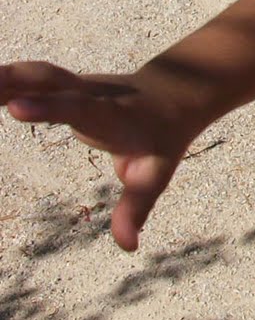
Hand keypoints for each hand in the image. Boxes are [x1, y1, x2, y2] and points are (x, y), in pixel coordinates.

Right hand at [1, 62, 198, 251]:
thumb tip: (128, 246)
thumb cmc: (161, 139)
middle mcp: (88, 91)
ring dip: (3, 78)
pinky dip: (5, 82)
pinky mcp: (62, 83)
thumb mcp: (155, 174)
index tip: (15, 108)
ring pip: (34, 74)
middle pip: (48, 79)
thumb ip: (137, 206)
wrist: (171, 96)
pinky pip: (28, 79)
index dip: (46, 107)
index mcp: (108, 113)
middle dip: (12, 79)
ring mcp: (74, 83)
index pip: (76, 108)